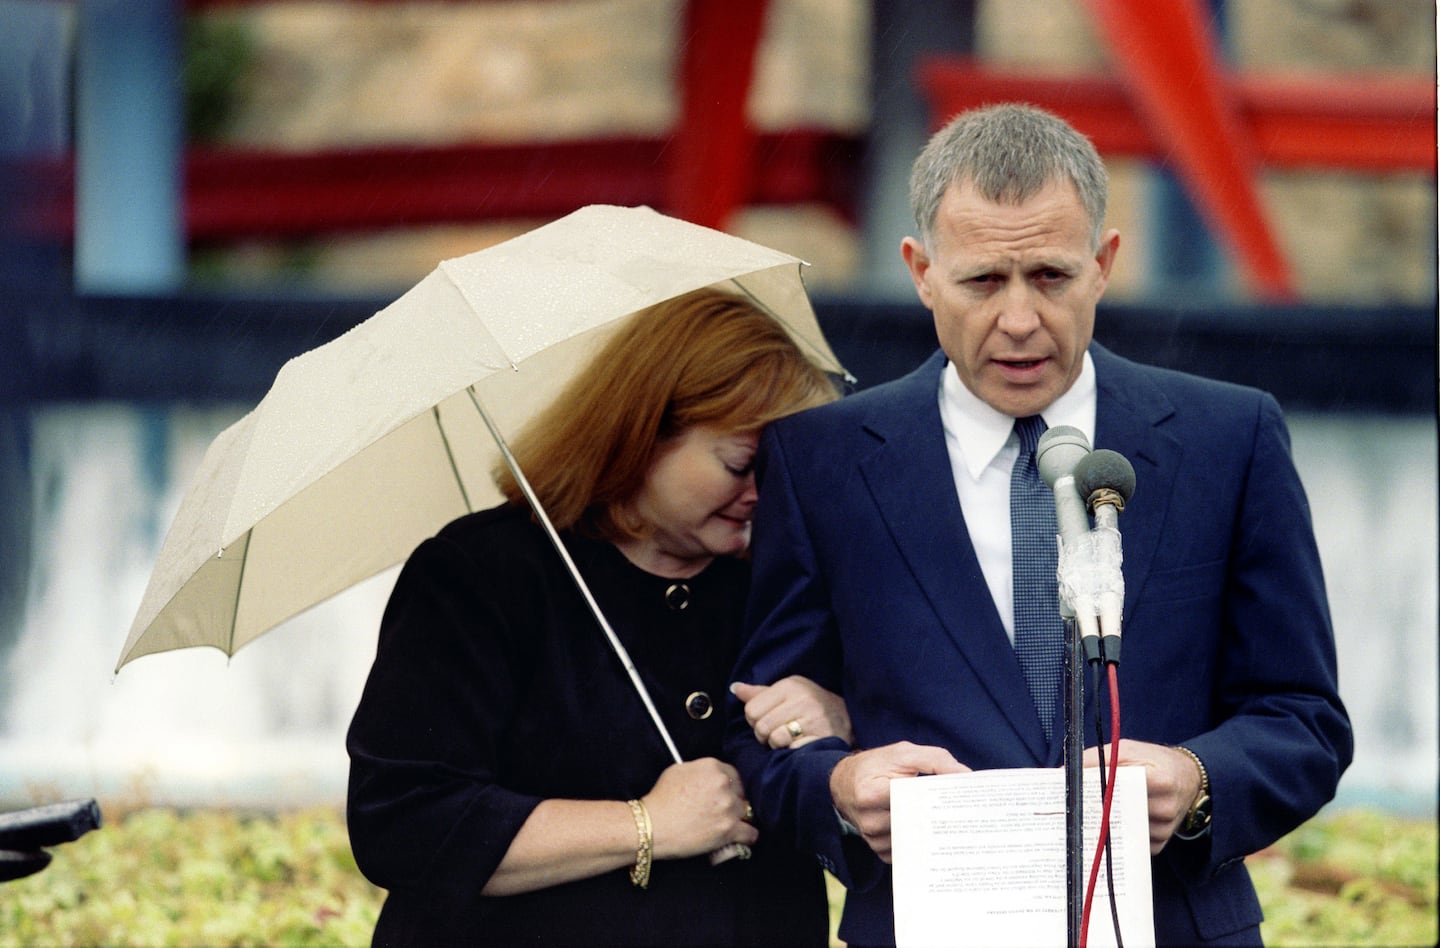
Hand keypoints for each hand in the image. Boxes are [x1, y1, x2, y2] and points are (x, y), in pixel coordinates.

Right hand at [642, 758, 757, 859]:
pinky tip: (741, 837)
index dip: (730, 786)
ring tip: (730, 825)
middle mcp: (723, 784)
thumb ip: (698, 769)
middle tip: (723, 811)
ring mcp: (728, 807)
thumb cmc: (660, 800)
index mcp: (712, 767)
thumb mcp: (676, 771)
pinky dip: (747, 836)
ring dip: (740, 819)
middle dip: (735, 801)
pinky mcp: (729, 830)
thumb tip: (708, 776)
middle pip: (742, 793)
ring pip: (747, 812)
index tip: (725, 795)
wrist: (652, 826)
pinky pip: (751, 833)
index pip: (734, 774)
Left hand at [731, 676, 853, 747]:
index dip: (755, 721)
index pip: (751, 709)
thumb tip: (734, 688)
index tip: (767, 721)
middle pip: (761, 726)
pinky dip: (791, 751)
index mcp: (790, 685)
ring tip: (788, 739)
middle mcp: (802, 698)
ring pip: (774, 739)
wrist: (847, 718)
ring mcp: (813, 718)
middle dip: (764, 735)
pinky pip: (791, 750)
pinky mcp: (821, 737)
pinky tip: (799, 745)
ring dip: (778, 744)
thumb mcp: (787, 692)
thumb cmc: (810, 705)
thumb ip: (760, 693)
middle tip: (777, 733)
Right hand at [829, 742, 968, 862]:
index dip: (938, 800)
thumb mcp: (903, 753)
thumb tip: (966, 776)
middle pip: (916, 825)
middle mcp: (869, 821)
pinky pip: (908, 850)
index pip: (913, 802)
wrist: (844, 783)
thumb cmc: (876, 766)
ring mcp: (873, 839)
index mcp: (871, 793)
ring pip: (915, 840)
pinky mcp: (879, 850)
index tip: (963, 801)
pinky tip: (930, 831)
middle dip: (939, 818)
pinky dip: (920, 841)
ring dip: (931, 831)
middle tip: (965, 814)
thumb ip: (935, 760)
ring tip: (947, 820)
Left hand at [1082, 739, 1202, 853]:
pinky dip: (1116, 834)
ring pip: (1121, 831)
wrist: (1187, 778)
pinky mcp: (1160, 843)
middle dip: (1093, 809)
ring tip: (1089, 812)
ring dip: (1103, 823)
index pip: (1120, 790)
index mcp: (1160, 780)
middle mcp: (1165, 808)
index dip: (1093, 791)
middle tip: (1072, 805)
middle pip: (1118, 814)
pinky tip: (1110, 822)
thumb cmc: (1153, 760)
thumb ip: (1096, 758)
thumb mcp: (1126, 749)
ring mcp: (1164, 829)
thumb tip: (1063, 772)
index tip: (1073, 792)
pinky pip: (1129, 843)